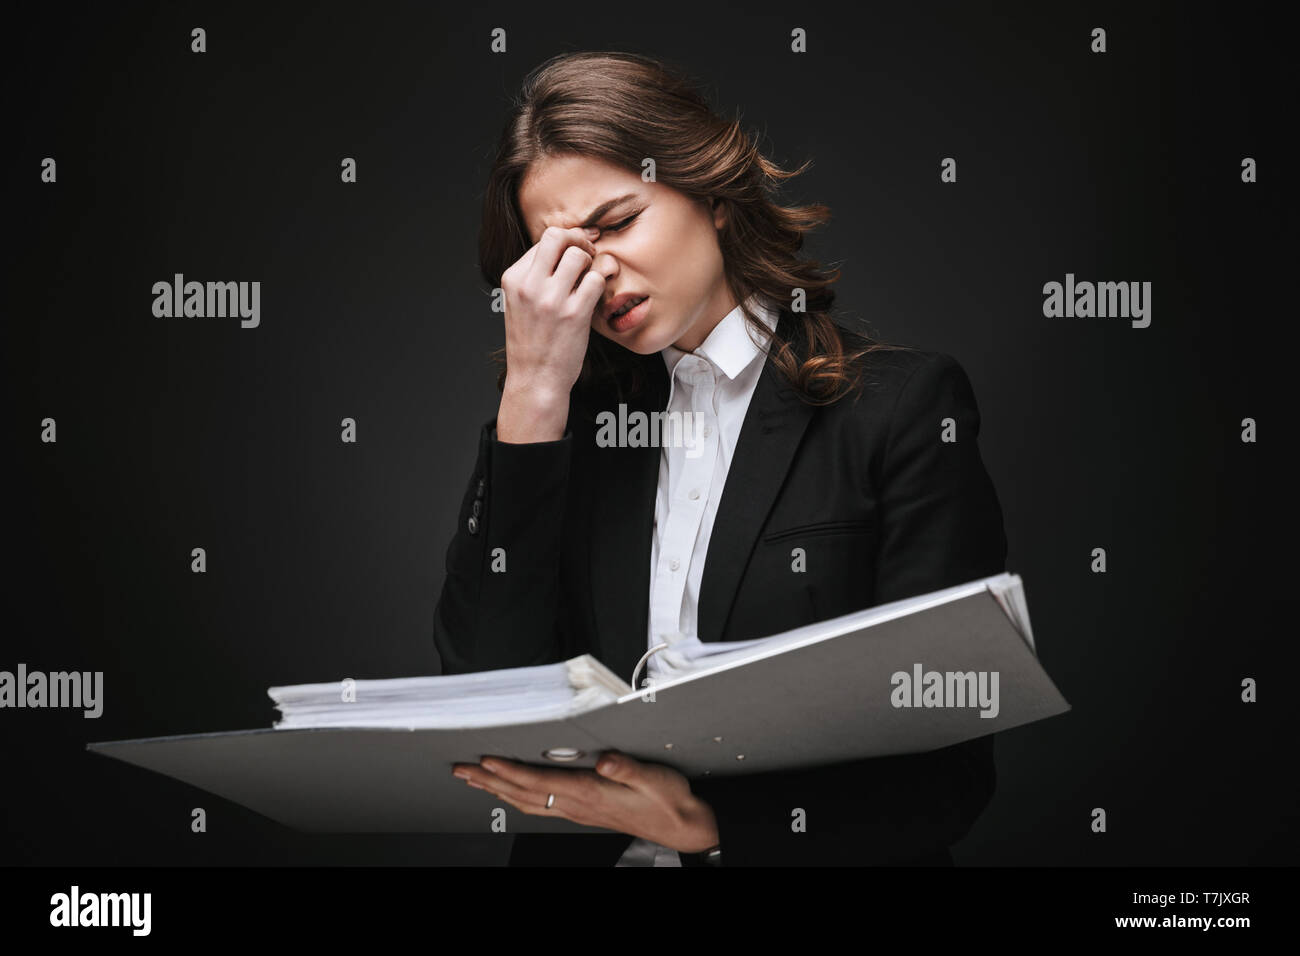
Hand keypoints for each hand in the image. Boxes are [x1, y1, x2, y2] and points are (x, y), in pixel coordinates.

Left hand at [451, 750, 718, 852]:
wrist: (681, 826)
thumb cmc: (668, 801)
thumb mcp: (654, 778)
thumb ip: (626, 768)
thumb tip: (603, 760)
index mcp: (589, 793)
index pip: (538, 782)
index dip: (509, 771)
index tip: (486, 760)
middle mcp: (578, 805)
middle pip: (523, 794)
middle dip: (490, 782)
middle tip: (462, 771)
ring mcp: (578, 811)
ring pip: (527, 803)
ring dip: (498, 791)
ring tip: (476, 781)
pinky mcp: (584, 812)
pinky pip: (541, 806)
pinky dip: (518, 798)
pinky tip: (512, 794)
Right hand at [500, 225, 604, 398]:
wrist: (535, 380)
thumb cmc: (532, 343)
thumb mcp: (520, 304)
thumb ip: (536, 275)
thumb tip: (567, 246)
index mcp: (513, 279)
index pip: (543, 241)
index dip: (566, 240)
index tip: (580, 246)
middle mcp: (529, 285)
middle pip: (558, 236)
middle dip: (578, 239)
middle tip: (588, 253)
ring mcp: (551, 299)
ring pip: (579, 255)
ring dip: (592, 262)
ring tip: (592, 277)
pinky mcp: (574, 314)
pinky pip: (596, 279)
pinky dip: (602, 282)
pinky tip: (599, 293)